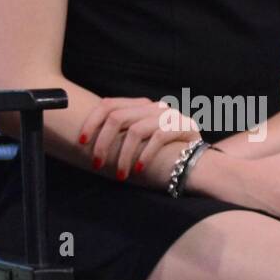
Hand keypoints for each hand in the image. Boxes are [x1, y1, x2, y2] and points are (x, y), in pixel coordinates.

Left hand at [79, 97, 199, 180]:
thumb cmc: (162, 150)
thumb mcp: (139, 137)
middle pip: (117, 117)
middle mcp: (152, 106)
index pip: (108, 104)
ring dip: (123, 156)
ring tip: (120, 175)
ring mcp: (168, 115)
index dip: (91, 122)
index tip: (81, 141)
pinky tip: (138, 170)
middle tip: (97, 163)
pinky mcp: (182, 127)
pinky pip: (157, 138)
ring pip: (135, 131)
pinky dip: (145, 155)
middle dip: (103, 142)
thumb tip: (85, 142)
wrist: (198, 156)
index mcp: (138, 104)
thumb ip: (121, 132)